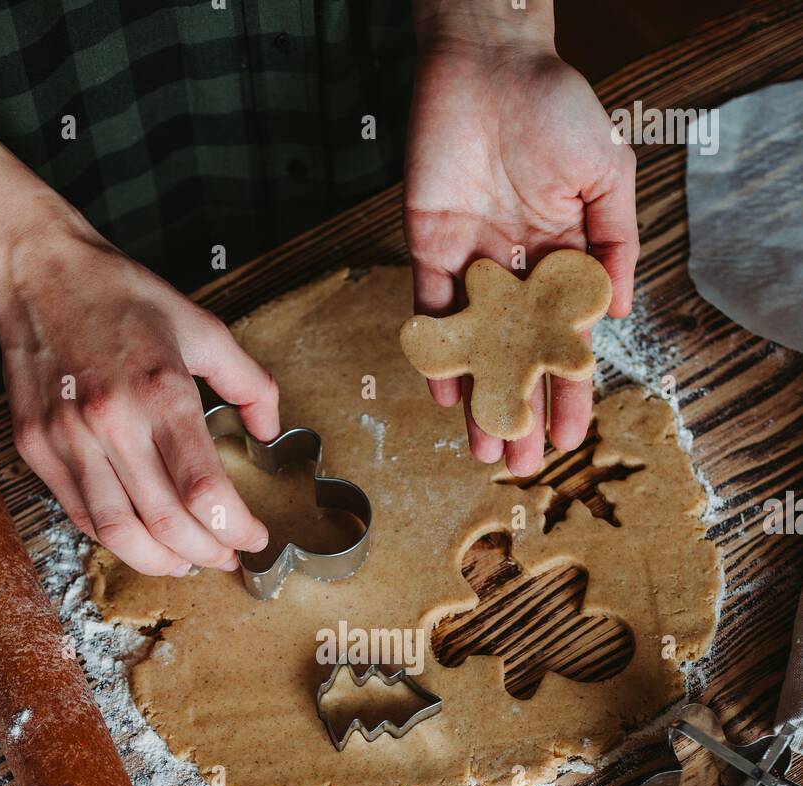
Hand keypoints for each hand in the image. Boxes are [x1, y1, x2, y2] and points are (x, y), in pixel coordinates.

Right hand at [0, 219, 274, 574]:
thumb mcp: (202, 327)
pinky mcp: (36, 447)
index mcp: (161, 390)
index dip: (236, 529)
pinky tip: (142, 535)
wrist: (37, 271)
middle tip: (227, 557)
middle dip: (207, 553)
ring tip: (186, 560)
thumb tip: (271, 431)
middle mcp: (112, 421)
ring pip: (119, 533)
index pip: (204, 491)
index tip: (254, 537)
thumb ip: (249, 383)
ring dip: (161, 561)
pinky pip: (81, 514)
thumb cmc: (120, 296)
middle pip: (167, 523)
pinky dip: (117, 537)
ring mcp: (68, 439)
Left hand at [404, 31, 637, 475]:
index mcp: (560, 259)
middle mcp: (515, 272)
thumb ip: (616, 242)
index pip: (564, 341)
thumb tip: (617, 313)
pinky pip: (432, 312)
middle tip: (523, 464)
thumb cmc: (557, 106)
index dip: (570, 390)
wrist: (491, 61)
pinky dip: (437, 351)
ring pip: (476, 346)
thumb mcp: (608, 173)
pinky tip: (446, 393)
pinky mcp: (429, 248)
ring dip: (479, 397)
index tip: (574, 438)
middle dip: (522, 409)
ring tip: (485, 447)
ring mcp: (471, 265)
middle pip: (518, 357)